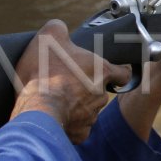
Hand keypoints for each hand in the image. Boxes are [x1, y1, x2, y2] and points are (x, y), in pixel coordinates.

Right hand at [11, 20, 129, 142]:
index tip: (108, 73)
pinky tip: (54, 115)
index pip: (123, 73)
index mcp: (101, 71)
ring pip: (87, 110)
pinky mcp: (79, 134)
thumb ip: (59, 28)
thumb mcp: (49, 36)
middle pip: (100, 91)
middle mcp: (101, 95)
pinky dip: (67, 123)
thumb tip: (59, 27)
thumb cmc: (45, 71)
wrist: (36, 108)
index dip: (117, 72)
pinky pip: (76, 128)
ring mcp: (91, 116)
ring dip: (75, 105)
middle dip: (86, 88)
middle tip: (65, 83)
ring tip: (55, 99)